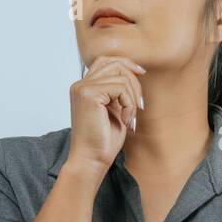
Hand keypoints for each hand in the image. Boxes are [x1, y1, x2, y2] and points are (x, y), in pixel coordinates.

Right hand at [66, 55, 145, 173]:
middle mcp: (80, 85)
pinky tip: (124, 120)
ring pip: (121, 75)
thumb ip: (119, 90)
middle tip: (138, 106)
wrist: (91, 160)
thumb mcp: (115, 109)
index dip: (126, 64)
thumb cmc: (102, 141)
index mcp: (84, 87)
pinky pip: (121, 87)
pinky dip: (129, 104)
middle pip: (115, 63)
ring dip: (133, 97)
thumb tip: (136, 70)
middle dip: (134, 82)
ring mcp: (82, 88)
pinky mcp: (89, 95)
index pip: (106, 61)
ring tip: (129, 117)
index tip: (141, 74)